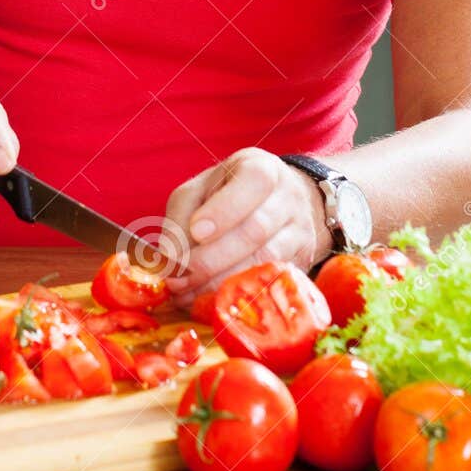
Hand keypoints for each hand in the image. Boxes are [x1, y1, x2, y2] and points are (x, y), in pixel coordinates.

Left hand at [162, 147, 329, 306]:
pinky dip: (238, 294)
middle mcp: (288, 198)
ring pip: (266, 261)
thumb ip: (181, 219)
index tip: (197, 231)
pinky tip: (211, 301)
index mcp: (261, 169)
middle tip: (179, 278)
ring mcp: (300, 232)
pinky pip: (272, 281)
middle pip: (255, 230)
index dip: (224, 210)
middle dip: (212, 259)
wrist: (281, 205)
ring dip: (222, 282)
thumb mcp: (200, 192)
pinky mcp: (302, 262)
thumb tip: (168, 259)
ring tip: (189, 295)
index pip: (252, 183)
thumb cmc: (229, 195)